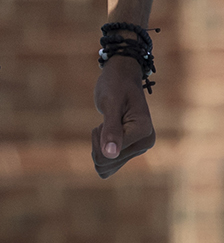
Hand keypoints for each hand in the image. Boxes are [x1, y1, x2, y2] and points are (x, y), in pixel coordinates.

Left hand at [92, 54, 154, 178]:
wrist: (122, 78)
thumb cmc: (115, 86)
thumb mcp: (110, 104)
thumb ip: (111, 129)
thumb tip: (110, 155)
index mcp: (144, 133)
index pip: (110, 155)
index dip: (98, 137)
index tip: (105, 118)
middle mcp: (146, 143)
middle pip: (107, 162)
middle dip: (97, 142)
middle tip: (104, 122)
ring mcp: (140, 147)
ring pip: (107, 165)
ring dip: (99, 145)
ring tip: (107, 125)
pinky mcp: (132, 148)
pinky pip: (110, 164)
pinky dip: (101, 149)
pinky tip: (107, 132)